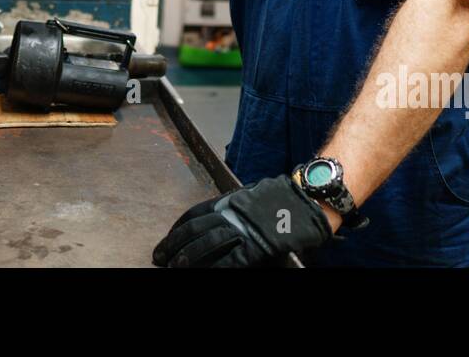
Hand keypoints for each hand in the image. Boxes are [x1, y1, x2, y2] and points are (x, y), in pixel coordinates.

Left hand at [152, 175, 332, 267]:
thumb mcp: (252, 195)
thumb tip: (216, 219)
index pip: (194, 214)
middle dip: (174, 244)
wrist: (309, 198)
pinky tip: (204, 272)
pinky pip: (231, 259)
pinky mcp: (258, 245)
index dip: (177, 229)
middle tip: (160, 256)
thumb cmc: (284, 196)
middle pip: (194, 230)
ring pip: (207, 244)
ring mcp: (244, 230)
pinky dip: (214, 267)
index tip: (167, 240)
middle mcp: (232, 213)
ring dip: (188, 257)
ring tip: (174, 267)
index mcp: (229, 201)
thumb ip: (233, 207)